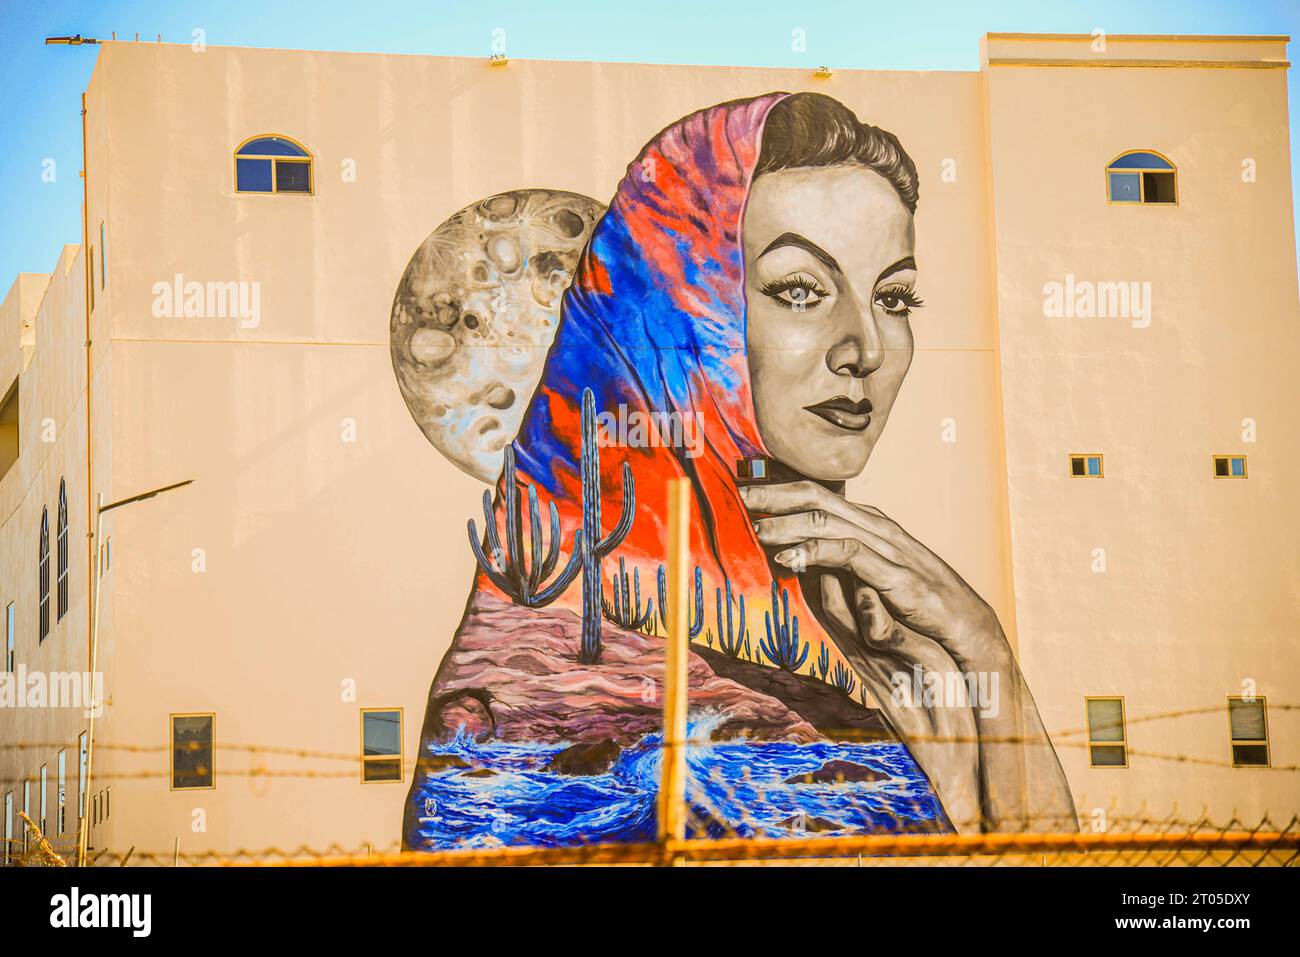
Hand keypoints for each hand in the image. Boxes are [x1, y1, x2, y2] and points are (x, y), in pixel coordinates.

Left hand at [741, 481, 1006, 670]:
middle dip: (776, 494)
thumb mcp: (869, 575)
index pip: (817, 494)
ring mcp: (888, 547)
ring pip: (829, 521)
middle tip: (741, 493)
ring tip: (757, 528)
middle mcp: (876, 527)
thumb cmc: (915, 603)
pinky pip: (849, 555)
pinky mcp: (896, 575)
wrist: (965, 625)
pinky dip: (815, 552)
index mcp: (868, 523)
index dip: (780, 488)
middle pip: (817, 498)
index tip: (746, 484)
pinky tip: (789, 557)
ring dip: (789, 523)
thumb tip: (797, 550)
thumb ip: (837, 559)